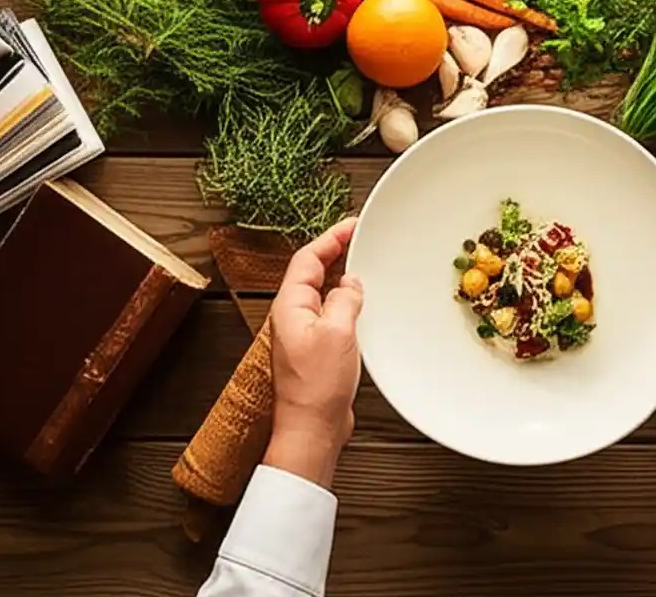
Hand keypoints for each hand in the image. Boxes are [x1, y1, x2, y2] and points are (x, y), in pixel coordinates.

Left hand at [262, 218, 362, 487]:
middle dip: (336, 253)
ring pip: (323, 295)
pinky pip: (332, 316)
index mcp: (290, 306)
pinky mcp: (317, 351)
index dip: (330, 238)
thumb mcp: (338, 333)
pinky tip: (364, 308)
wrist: (312, 429)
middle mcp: (293, 317)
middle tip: (360, 240)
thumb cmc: (317, 387)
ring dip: (343, 279)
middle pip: (313, 273)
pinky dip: (348, 304)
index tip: (352, 225)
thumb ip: (345, 300)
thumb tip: (351, 284)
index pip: (308, 259)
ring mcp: (304, 334)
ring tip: (366, 268)